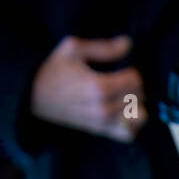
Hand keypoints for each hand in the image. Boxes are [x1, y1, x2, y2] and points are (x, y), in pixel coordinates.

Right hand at [30, 35, 146, 142]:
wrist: (37, 98)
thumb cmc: (55, 71)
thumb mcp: (73, 49)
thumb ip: (103, 48)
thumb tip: (128, 43)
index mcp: (98, 86)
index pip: (135, 80)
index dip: (132, 70)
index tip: (122, 68)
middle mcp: (104, 108)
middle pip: (139, 97)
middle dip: (135, 86)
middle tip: (122, 80)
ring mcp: (104, 123)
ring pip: (140, 118)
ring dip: (137, 106)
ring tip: (125, 97)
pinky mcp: (102, 132)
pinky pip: (129, 135)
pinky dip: (132, 124)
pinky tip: (123, 113)